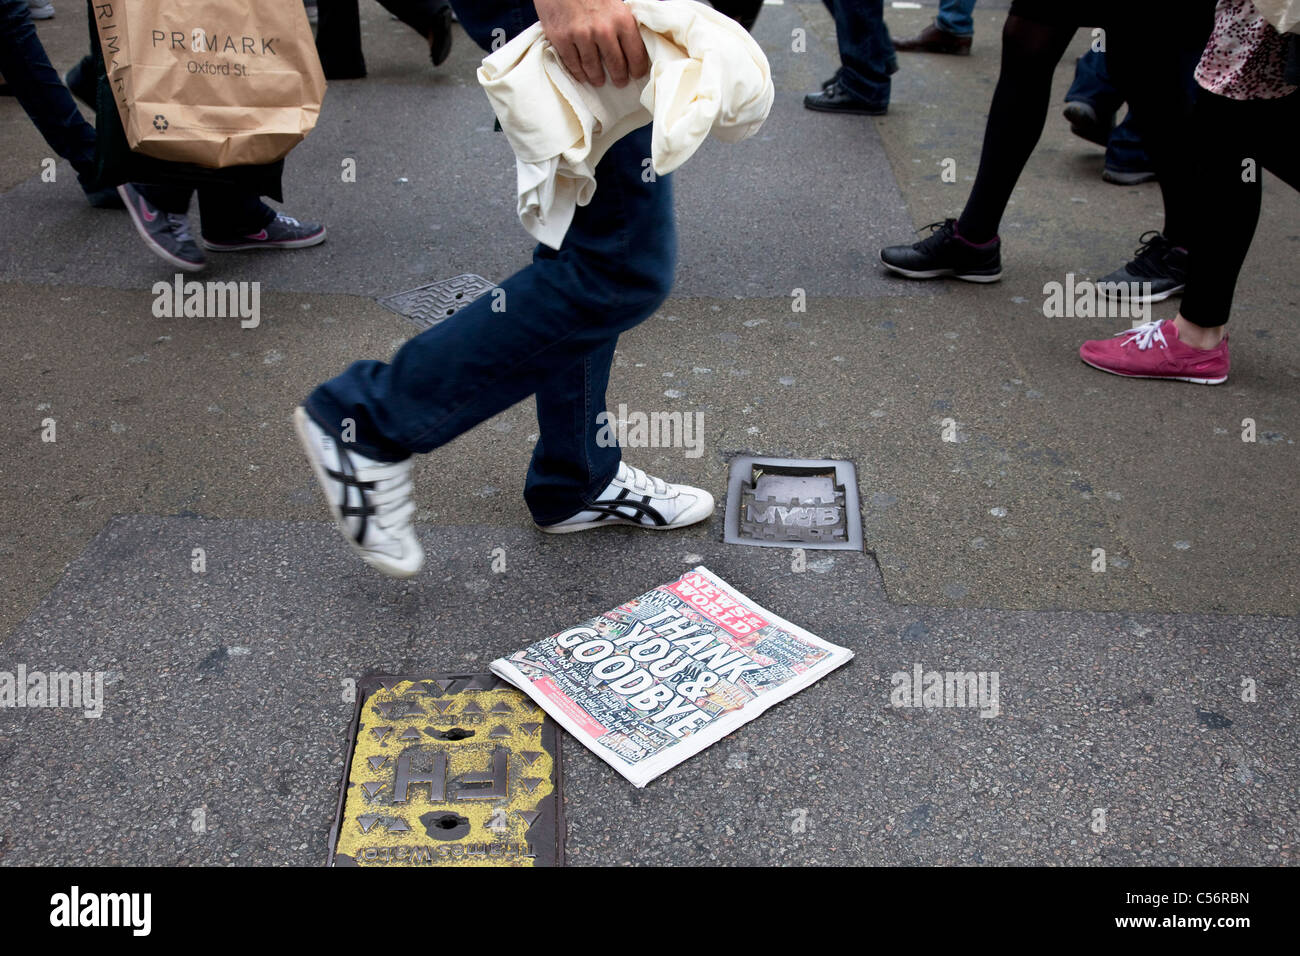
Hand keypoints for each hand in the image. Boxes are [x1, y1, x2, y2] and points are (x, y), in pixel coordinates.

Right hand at [534, 0, 649, 87]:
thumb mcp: (614, 0)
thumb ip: (623, 20)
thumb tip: (634, 43)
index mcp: (621, 19)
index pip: (636, 54)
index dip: (638, 69)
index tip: (636, 74)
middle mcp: (603, 30)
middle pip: (616, 65)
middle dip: (619, 77)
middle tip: (620, 82)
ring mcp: (581, 36)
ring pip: (593, 69)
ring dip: (598, 78)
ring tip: (599, 80)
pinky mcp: (562, 39)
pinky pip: (573, 65)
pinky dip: (579, 73)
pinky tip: (583, 75)